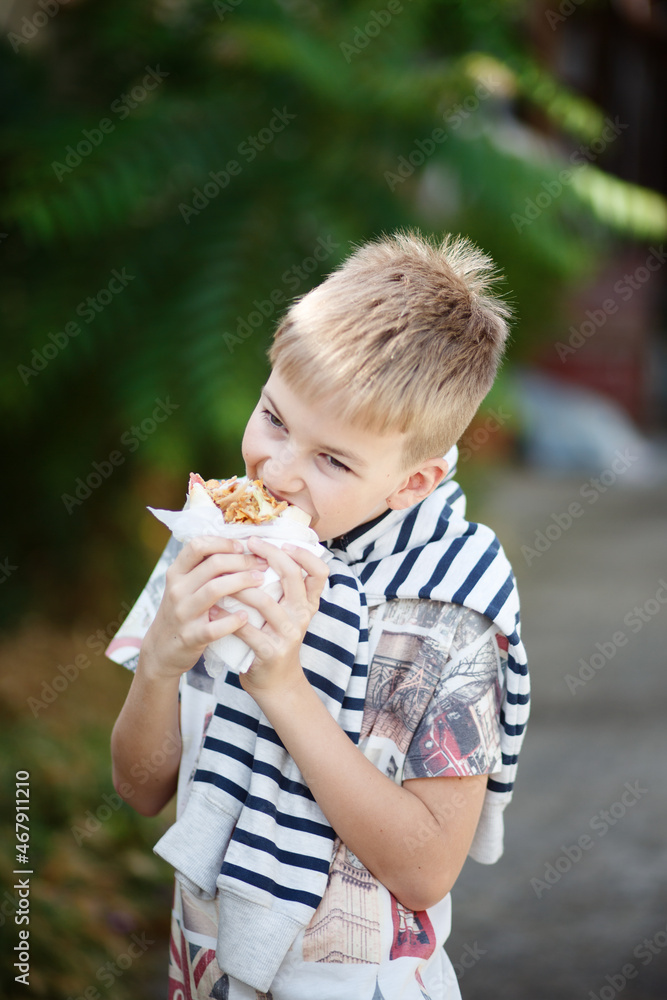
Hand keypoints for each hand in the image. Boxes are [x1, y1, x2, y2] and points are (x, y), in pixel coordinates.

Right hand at [141, 536, 268, 679]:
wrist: (162, 650)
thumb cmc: (182, 611)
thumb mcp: (184, 586)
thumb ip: (202, 568)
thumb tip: (238, 545)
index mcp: (176, 573)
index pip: (197, 546)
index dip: (223, 542)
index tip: (242, 546)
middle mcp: (177, 590)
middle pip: (213, 564)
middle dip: (242, 561)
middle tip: (261, 564)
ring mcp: (183, 613)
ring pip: (214, 590)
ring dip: (242, 582)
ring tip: (260, 581)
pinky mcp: (191, 636)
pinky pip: (215, 626)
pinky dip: (233, 621)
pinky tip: (246, 616)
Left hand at [230, 536, 328, 699]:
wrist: (276, 683)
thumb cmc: (275, 639)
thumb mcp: (288, 613)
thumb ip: (283, 588)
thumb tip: (265, 551)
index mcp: (308, 604)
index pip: (319, 572)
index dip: (304, 554)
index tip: (282, 542)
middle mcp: (302, 616)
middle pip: (292, 576)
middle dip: (270, 555)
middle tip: (249, 544)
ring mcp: (288, 635)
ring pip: (265, 601)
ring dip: (241, 585)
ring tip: (223, 574)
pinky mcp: (270, 652)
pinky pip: (246, 629)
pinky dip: (227, 616)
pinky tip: (214, 607)